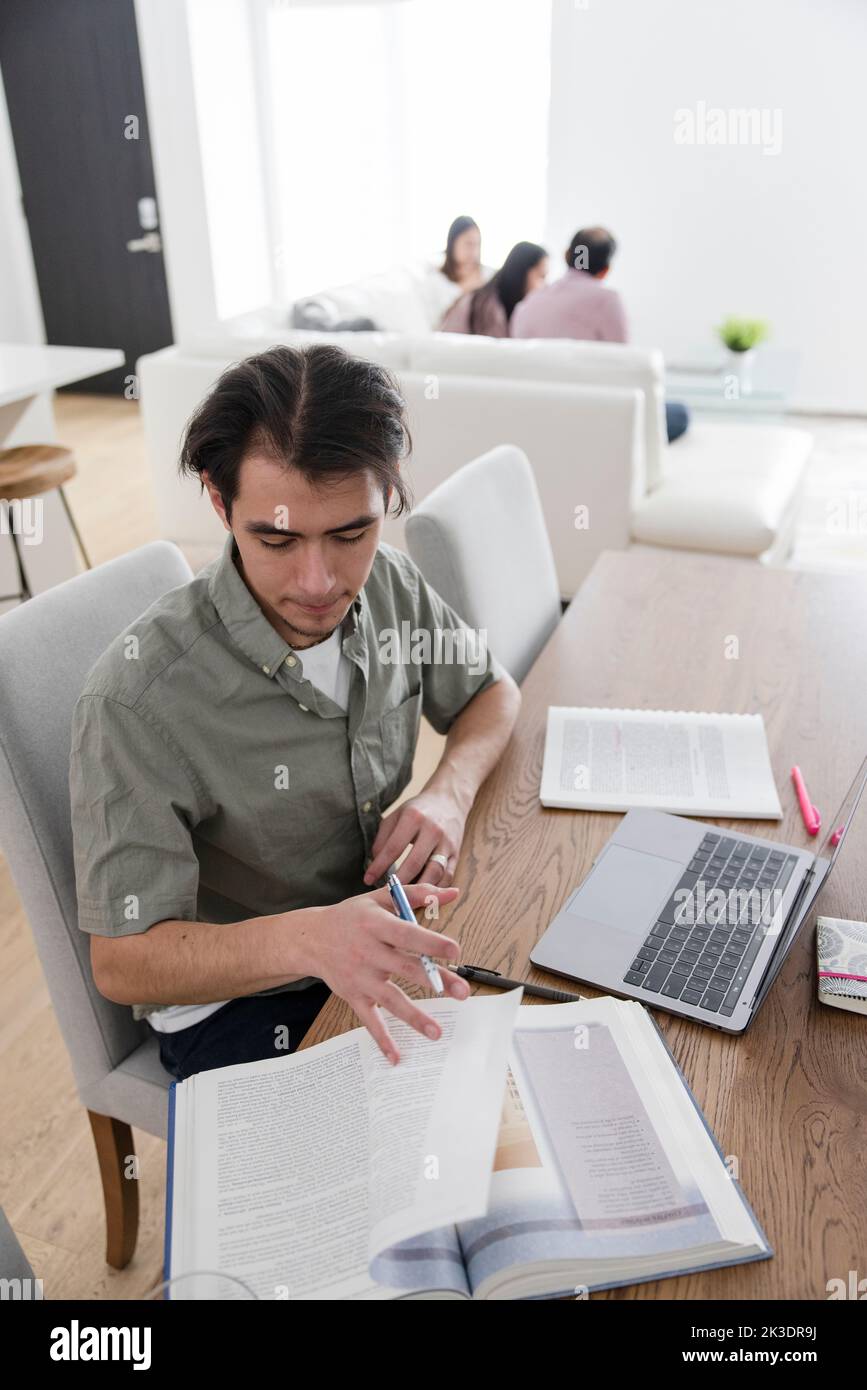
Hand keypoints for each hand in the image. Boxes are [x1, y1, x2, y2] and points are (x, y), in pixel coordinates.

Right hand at [306, 881, 468, 1063]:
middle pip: (406, 968)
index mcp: (376, 925)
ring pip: (390, 999)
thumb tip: (451, 893)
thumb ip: (416, 895)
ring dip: (414, 1016)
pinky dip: (381, 1040)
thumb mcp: (380, 898)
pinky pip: (369, 1020)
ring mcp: (361, 977)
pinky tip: (396, 1056)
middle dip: (435, 980)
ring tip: (436, 1032)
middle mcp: (368, 952)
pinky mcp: (354, 996)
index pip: (406, 934)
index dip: (430, 942)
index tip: (454, 950)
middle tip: (462, 993)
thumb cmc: (352, 917)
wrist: (311, 938)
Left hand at [363, 789, 466, 887]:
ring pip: (434, 873)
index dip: (379, 866)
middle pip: (414, 863)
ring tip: (404, 898)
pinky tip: (422, 894)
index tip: (368, 879)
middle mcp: (432, 830)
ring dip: (418, 889)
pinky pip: (446, 876)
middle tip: (386, 894)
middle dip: (398, 883)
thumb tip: (375, 866)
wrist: (448, 800)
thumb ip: (382, 839)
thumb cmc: (417, 811)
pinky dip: (434, 889)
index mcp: (414, 818)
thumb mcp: (395, 816)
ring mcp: (447, 843)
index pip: (393, 848)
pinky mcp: (456, 853)